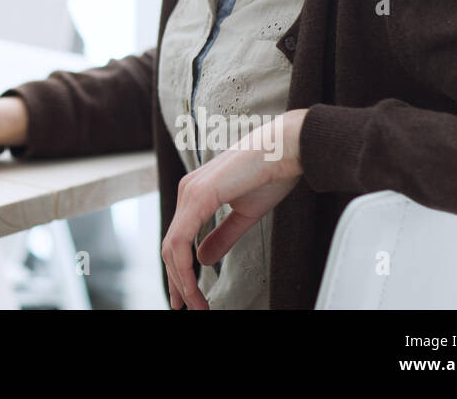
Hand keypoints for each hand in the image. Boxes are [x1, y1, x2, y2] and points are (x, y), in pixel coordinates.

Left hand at [162, 109, 307, 309]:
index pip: (178, 240)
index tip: (188, 297)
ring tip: (194, 305)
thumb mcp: (245, 215)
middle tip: (187, 308)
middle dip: (177, 282)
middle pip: (170, 247)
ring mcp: (190, 192)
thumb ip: (222, 236)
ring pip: (172, 247)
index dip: (180, 272)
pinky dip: (184, 267)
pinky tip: (193, 285)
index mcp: (195, 194)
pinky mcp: (199, 195)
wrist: (286, 147)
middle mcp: (187, 192)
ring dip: (181, 281)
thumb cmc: (270, 174)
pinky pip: (182, 238)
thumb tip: (202, 260)